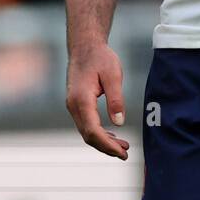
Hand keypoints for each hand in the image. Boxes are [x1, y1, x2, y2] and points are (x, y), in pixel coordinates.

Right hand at [65, 42, 129, 159]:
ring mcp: (73, 106)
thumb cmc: (100, 57)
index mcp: (81, 99)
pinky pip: (86, 124)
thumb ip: (116, 99)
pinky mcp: (77, 104)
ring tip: (123, 147)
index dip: (108, 145)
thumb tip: (119, 124)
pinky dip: (99, 133)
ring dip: (103, 142)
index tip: (123, 152)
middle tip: (126, 154)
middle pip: (88, 135)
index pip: (93, 130)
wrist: (85, 46)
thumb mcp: (113, 75)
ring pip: (86, 132)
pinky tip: (113, 136)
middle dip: (106, 147)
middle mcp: (74, 105)